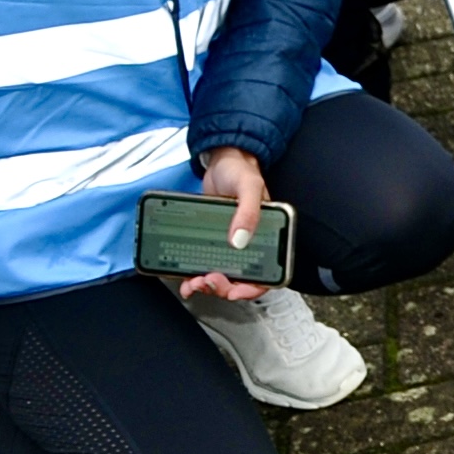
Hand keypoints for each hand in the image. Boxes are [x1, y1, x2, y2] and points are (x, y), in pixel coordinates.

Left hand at [185, 148, 272, 301]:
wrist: (219, 161)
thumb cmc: (240, 171)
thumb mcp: (249, 187)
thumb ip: (248, 211)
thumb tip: (239, 240)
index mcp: (267, 234)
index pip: (268, 271)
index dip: (253, 287)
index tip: (235, 291)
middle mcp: (249, 243)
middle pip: (241, 280)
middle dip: (223, 287)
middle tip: (208, 281)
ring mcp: (228, 244)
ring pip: (222, 276)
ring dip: (207, 285)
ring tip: (194, 282)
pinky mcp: (210, 242)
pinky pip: (204, 265)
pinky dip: (194, 276)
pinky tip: (185, 278)